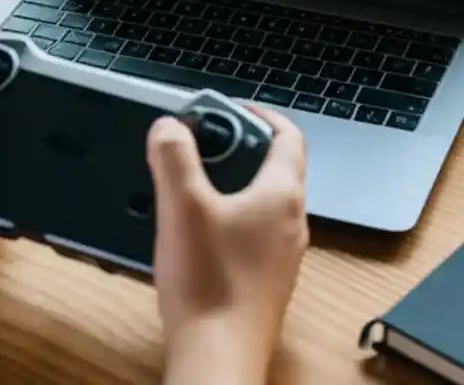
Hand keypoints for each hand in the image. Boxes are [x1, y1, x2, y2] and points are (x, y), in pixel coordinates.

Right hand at [147, 106, 307, 384]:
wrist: (219, 355)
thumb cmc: (209, 282)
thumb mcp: (181, 205)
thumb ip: (173, 157)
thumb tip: (170, 126)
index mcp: (282, 194)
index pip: (288, 136)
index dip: (261, 114)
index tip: (231, 108)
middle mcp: (293, 222)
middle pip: (277, 168)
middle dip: (241, 148)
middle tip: (204, 143)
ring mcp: (284, 255)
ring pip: (266, 204)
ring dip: (236, 185)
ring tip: (194, 184)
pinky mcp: (269, 282)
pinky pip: (257, 236)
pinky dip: (233, 219)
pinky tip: (199, 234)